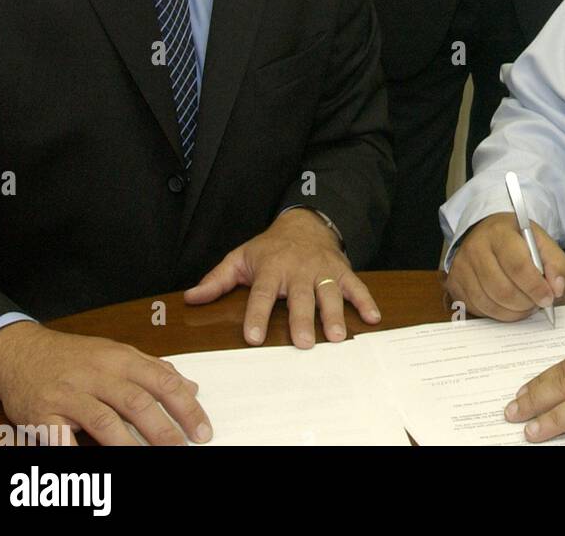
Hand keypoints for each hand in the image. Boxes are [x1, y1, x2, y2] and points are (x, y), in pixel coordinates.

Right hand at [0, 320, 210, 446]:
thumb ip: (154, 369)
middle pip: (137, 402)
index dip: (186, 408)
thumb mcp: (116, 354)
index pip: (162, 382)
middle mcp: (97, 374)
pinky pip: (61, 438)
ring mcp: (69, 395)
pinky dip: (77, 453)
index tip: (203, 430)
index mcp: (120, 358)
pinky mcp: (43, 414)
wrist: (21, 352)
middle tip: (183, 449)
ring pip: (104, 420)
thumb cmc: (74, 356)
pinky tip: (94, 468)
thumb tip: (191, 388)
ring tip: (149, 460)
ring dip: (129, 445)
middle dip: (163, 429)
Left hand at [184, 208, 380, 347]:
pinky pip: (356, 285)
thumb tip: (191, 298)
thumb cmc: (270, 247)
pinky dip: (366, 301)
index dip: (257, 315)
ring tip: (338, 337)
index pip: (261, 294)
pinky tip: (373, 318)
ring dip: (334, 314)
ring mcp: (322, 270)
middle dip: (302, 320)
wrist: (305, 222)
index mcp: (271, 268)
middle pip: (300, 297)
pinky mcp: (341, 270)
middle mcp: (297, 270)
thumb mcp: (241, 257)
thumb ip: (217, 280)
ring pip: (328, 293)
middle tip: (304, 343)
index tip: (254, 337)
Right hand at [445, 212, 564, 320]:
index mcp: (499, 232)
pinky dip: (497, 314)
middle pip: (502, 289)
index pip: (517, 265)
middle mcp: (475, 248)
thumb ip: (556, 263)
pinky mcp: (455, 284)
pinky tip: (508, 305)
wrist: (487, 233)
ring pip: (489, 304)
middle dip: (525, 303)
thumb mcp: (541, 242)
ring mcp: (461, 267)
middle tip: (537, 304)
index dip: (535, 287)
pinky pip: (478, 310)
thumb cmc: (516, 240)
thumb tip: (556, 289)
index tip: (548, 297)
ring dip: (513, 312)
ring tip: (525, 305)